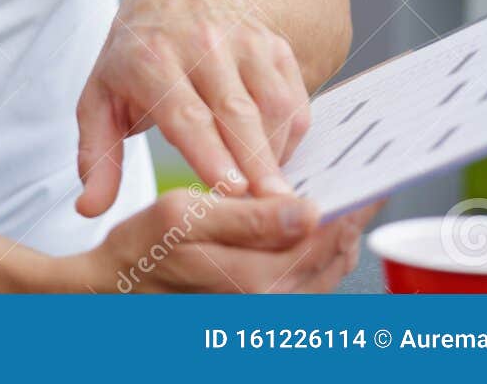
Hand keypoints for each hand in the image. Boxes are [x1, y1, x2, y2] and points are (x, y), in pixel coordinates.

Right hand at [75, 190, 381, 292]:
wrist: (116, 289)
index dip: (351, 204)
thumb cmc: (141, 249)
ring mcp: (269, 309)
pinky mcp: (262, 306)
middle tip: (366, 183)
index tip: (370, 177)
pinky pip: (309, 280)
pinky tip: (312, 227)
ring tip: (346, 201)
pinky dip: (320, 252)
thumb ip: (245, 216)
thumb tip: (305, 211)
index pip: (325, 237)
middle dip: (352, 218)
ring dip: (339, 235)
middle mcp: (272, 301)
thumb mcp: (181, 215)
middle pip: (335, 257)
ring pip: (327, 271)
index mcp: (257, 277)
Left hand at [76, 0, 311, 215]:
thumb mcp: (101, 96)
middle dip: (256, 161)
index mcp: (151, 59)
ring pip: (272, 106)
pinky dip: (290, 136)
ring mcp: (244, 41)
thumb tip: (88, 209)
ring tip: (273, 197)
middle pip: (236, 112)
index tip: (231, 190)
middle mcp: (201, 44)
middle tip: (272, 206)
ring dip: (276, 155)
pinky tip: (275, 162)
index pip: (184, 112)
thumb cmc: (137, 54)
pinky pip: (294, 98)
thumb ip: (97, 155)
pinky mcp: (275, 47)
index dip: (209, 152)